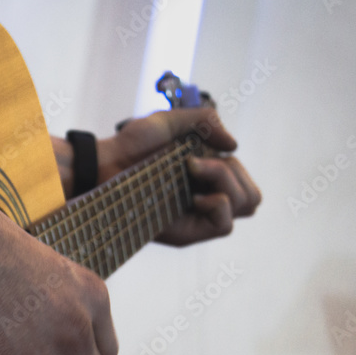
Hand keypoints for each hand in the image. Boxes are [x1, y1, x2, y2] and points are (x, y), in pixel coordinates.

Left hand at [96, 108, 260, 244]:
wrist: (104, 165)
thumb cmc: (130, 145)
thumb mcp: (171, 121)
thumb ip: (205, 121)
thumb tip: (235, 146)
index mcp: (207, 176)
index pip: (244, 179)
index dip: (234, 165)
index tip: (200, 152)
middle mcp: (206, 197)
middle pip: (252, 196)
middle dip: (234, 172)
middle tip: (194, 164)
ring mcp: (197, 216)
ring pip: (245, 206)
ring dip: (225, 181)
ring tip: (191, 173)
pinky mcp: (187, 232)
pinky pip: (225, 226)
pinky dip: (218, 204)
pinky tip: (194, 196)